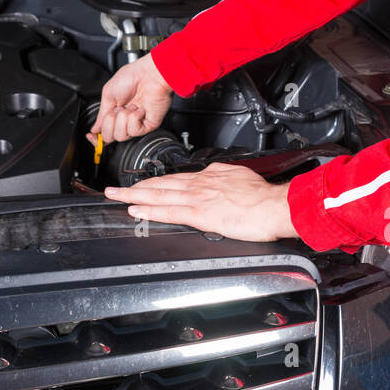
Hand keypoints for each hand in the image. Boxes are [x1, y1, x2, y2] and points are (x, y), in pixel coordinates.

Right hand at [88, 53, 172, 144]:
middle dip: (109, 122)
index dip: (96, 138)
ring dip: (122, 118)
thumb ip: (101, 114)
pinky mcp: (148, 125)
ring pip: (121, 136)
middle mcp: (126, 120)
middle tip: (116, 109)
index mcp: (116, 112)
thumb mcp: (108, 94)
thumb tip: (95, 128)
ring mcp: (137, 123)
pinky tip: (139, 109)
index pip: (104, 133)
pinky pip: (134, 131)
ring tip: (129, 106)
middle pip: (109, 137)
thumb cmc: (133, 77)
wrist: (150, 73)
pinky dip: (134, 118)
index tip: (91, 135)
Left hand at [103, 163, 298, 242]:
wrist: (274, 205)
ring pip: (159, 194)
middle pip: (161, 183)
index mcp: (211, 175)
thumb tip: (220, 181)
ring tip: (116, 197)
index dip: (158, 182)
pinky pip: (168, 212)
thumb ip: (226, 179)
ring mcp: (197, 197)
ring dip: (134, 196)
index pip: (178, 179)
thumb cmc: (264, 197)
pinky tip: (136, 210)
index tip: (145, 184)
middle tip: (116, 188)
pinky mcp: (199, 213)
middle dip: (136, 186)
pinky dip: (149, 210)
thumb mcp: (242, 177)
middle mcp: (200, 183)